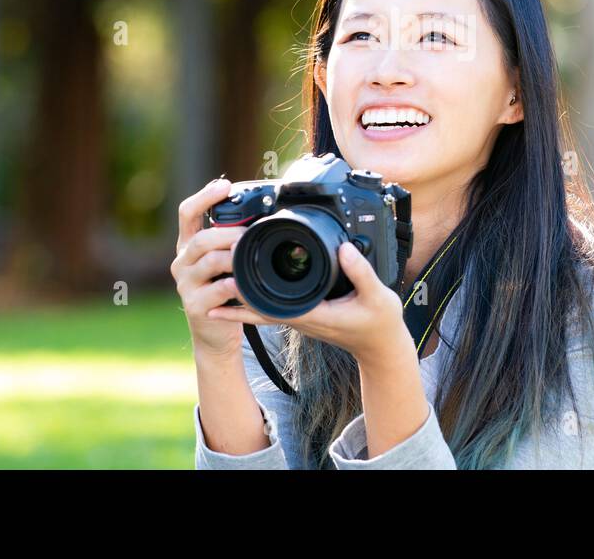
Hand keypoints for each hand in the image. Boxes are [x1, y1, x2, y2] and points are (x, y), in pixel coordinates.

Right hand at [170, 178, 247, 356]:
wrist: (215, 334)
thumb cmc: (224, 291)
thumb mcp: (223, 262)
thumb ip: (230, 240)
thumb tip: (258, 212)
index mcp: (188, 246)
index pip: (187, 213)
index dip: (204, 196)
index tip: (225, 185)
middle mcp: (182, 262)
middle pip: (201, 238)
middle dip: (228, 232)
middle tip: (250, 232)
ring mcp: (185, 285)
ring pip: (209, 262)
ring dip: (233, 256)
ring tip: (250, 255)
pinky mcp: (194, 306)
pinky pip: (216, 290)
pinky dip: (233, 285)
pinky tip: (244, 283)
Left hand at [206, 241, 412, 366]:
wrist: (381, 346)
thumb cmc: (379, 323)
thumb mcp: (376, 296)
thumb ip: (360, 271)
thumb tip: (343, 248)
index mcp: (313, 314)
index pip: (271, 307)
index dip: (248, 294)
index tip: (229, 276)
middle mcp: (300, 318)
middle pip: (257, 306)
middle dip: (234, 290)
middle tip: (212, 269)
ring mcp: (300, 317)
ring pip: (261, 306)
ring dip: (240, 293)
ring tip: (215, 276)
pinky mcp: (303, 313)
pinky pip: (271, 306)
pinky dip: (254, 297)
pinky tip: (239, 288)